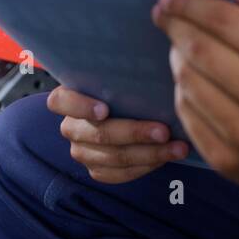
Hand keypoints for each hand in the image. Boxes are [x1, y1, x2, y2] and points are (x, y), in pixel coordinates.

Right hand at [47, 86, 189, 183]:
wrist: (127, 110)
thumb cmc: (123, 87)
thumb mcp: (119, 77)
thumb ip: (124, 74)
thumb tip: (153, 63)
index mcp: (68, 98)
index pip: (60, 101)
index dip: (81, 106)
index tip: (105, 110)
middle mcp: (71, 127)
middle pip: (99, 134)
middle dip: (135, 133)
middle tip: (164, 131)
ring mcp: (82, 151)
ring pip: (114, 158)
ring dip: (150, 153)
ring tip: (178, 148)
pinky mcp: (96, 170)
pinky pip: (120, 174)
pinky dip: (146, 166)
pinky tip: (167, 157)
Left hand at [152, 0, 238, 195]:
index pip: (226, 22)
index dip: (191, 4)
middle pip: (200, 52)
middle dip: (175, 26)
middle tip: (164, 14)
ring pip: (188, 83)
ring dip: (177, 58)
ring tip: (183, 47)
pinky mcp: (228, 162)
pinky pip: (186, 115)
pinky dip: (184, 91)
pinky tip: (194, 81)